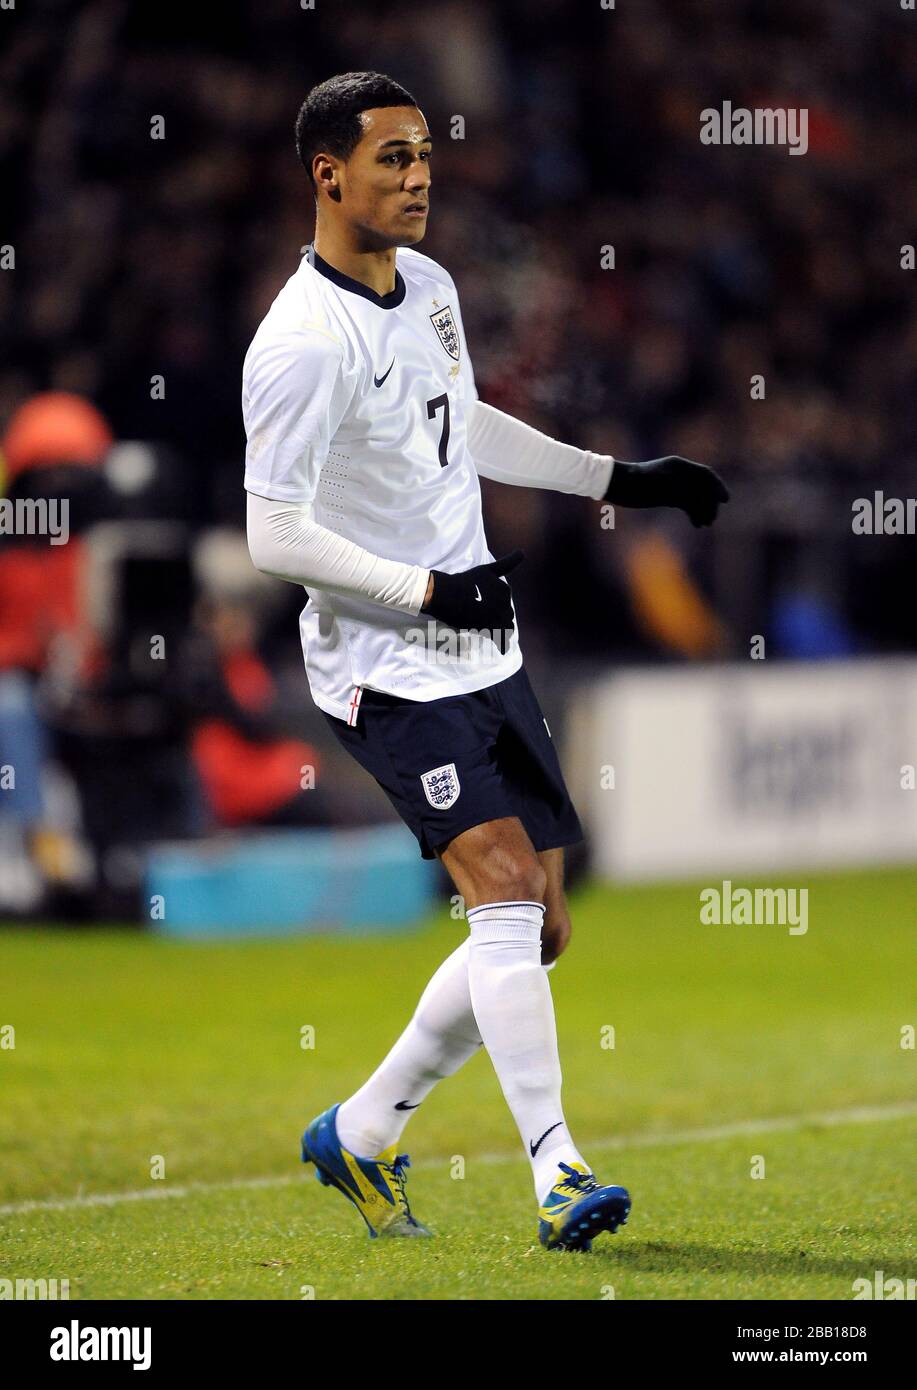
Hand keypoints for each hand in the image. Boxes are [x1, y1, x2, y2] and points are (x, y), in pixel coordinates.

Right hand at [421, 550, 523, 652]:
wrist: (445, 594)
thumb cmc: (464, 581)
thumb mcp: (487, 570)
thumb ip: (507, 563)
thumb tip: (523, 552)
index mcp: (505, 589)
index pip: (505, 602)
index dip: (496, 605)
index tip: (484, 606)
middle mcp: (505, 602)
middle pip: (506, 615)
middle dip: (499, 618)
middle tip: (482, 617)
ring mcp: (498, 616)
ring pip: (505, 627)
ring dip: (500, 630)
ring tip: (491, 631)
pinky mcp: (490, 628)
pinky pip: (501, 638)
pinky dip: (502, 645)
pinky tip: (503, 650)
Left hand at [604, 456, 729, 526]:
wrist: (616, 485)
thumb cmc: (636, 483)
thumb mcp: (661, 488)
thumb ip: (682, 493)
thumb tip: (700, 501)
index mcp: (678, 466)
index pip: (705, 474)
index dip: (717, 486)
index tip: (725, 500)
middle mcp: (678, 474)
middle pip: (702, 487)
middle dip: (710, 503)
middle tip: (712, 519)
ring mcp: (672, 484)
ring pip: (694, 497)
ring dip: (702, 509)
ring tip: (706, 524)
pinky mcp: (666, 495)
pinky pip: (684, 503)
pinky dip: (691, 512)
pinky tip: (697, 524)